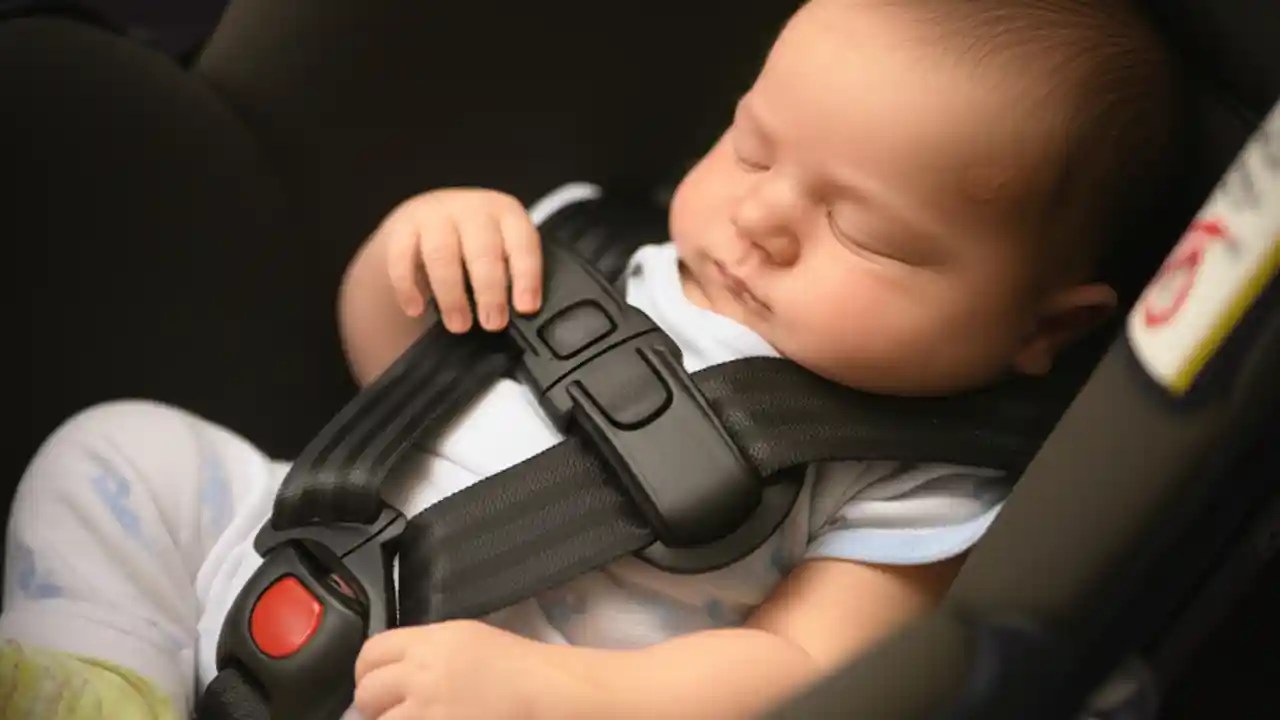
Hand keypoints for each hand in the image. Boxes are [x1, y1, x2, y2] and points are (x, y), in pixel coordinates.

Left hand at [352, 620, 597, 719]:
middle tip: (388, 710)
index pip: (371, 653)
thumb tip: (393, 668)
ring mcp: (425, 710)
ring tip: (407, 719)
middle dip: (372, 704)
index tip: (375, 683)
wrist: (543, 688)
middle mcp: (420, 673)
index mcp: (428, 642)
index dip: (367, 671)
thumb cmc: (513, 662)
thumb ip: (425, 649)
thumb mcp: (464, 638)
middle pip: (367, 691)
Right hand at [375, 188, 542, 332]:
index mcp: (506, 213)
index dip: (526, 276)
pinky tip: (416, 309)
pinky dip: (407, 287)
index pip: (522, 243)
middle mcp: (472, 209)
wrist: (432, 217)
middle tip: (493, 324)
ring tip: (459, 325)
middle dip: (490, 291)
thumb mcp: (502, 249)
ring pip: (442, 255)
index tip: (526, 308)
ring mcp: (435, 215)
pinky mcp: (404, 227)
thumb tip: (525, 318)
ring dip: (452, 295)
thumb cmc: (477, 244)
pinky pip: (401, 258)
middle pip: (482, 250)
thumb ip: (514, 276)